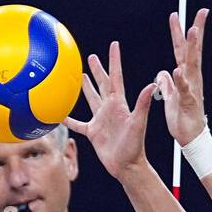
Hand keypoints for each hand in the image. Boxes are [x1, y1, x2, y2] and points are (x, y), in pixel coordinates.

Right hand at [64, 41, 156, 181]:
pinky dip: (68, 118)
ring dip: (85, 88)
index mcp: (119, 104)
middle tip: (90, 56)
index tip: (113, 45)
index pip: (116, 77)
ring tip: (81, 76)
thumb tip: (152, 84)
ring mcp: (100, 120)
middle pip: (101, 84)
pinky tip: (59, 113)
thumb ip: (143, 104)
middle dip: (98, 70)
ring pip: (90, 99)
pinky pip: (77, 123)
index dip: (114, 61)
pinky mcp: (93, 132)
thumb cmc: (135, 146)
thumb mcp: (138, 123)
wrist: (127, 166)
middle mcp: (109, 108)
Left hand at [159, 8, 209, 146]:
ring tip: (192, 31)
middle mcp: (191, 78)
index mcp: (184, 76)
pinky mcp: (188, 102)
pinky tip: (177, 70)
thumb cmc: (182, 117)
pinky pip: (184, 89)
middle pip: (191, 51)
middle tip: (199, 13)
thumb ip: (167, 84)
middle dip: (195, 31)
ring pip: (191, 65)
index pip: (182, 50)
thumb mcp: (170, 97)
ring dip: (192, 48)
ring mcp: (191, 89)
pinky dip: (181, 80)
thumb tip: (163, 72)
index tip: (176, 15)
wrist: (190, 136)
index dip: (179, 33)